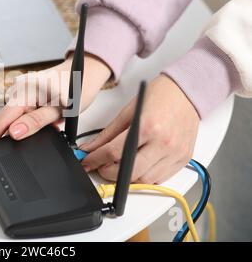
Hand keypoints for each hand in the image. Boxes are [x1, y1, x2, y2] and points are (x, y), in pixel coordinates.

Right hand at [0, 53, 111, 150]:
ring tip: (44, 127)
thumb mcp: (59, 109)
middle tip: (10, 150)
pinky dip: (27, 121)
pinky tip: (42, 121)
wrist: (85, 70)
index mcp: (24, 90)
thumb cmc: (76, 86)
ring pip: (14, 116)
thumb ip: (36, 122)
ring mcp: (22, 89)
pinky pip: (21, 111)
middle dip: (5, 136)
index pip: (2, 119)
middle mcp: (19, 88)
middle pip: (5, 118)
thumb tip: (15, 133)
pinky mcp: (27, 92)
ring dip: (22, 128)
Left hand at [80, 75, 199, 183]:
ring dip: (127, 177)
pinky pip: (160, 179)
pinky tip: (138, 166)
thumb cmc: (159, 96)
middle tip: (101, 166)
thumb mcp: (127, 112)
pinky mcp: (183, 159)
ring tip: (119, 166)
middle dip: (109, 172)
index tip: (88, 162)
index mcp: (148, 126)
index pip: (115, 152)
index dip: (96, 159)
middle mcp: (163, 142)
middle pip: (130, 171)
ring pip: (145, 180)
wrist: (186, 93)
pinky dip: (145, 176)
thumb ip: (107, 134)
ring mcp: (175, 153)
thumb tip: (91, 148)